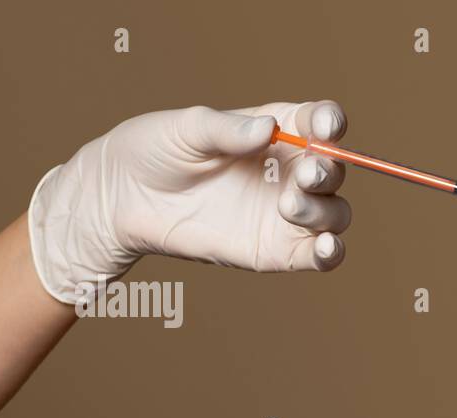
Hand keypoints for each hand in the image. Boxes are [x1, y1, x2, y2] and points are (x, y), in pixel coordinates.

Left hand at [27, 100, 351, 302]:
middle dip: (327, 171)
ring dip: (324, 209)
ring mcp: (287, 214)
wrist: (122, 201)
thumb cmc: (154, 151)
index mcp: (278, 130)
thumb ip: (227, 130)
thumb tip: (268, 130)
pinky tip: (324, 247)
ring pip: (334, 213)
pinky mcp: (278, 251)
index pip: (321, 122)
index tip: (323, 126)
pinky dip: (331, 253)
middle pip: (334, 169)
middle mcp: (290, 171)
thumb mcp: (186, 129)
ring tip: (286, 206)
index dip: (331, 122)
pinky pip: (318, 255)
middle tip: (303, 175)